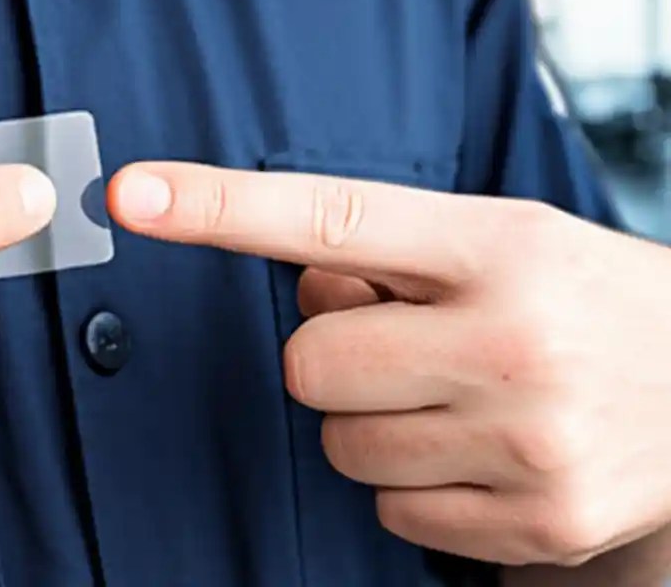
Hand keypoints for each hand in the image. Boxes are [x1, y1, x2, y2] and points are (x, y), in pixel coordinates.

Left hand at [110, 161, 670, 566]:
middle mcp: (516, 340)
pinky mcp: (539, 520)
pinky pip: (390, 514)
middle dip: (335, 359)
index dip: (217, 206)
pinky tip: (481, 452)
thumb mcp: (505, 241)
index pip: (332, 216)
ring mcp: (531, 440)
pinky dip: (417, 488)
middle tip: (409, 346)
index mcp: (500, 246)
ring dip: (375, 425)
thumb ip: (389, 252)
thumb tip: (303, 281)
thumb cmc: (583, 302)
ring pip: (340, 446)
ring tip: (457, 398)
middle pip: (306, 364)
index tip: (131, 194)